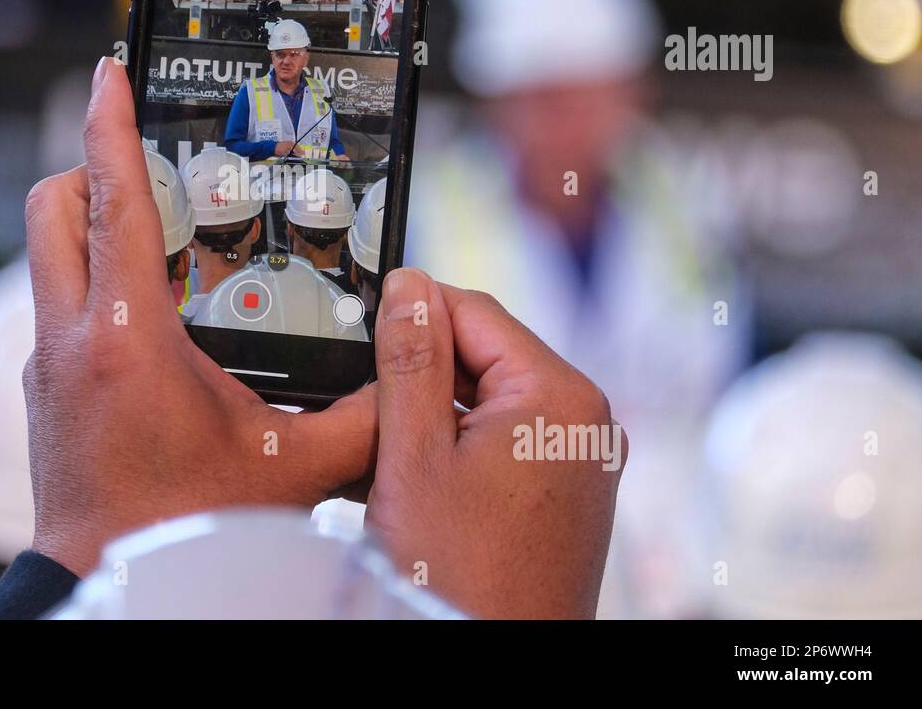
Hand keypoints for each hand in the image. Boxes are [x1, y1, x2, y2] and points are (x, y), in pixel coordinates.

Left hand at [22, 58, 377, 575]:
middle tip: (144, 159)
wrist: (107, 585)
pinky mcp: (46, 391)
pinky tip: (156, 316)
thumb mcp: (293, 467)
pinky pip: (60, 304)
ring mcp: (47, 364)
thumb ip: (362, 417)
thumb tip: (408, 376)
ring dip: (91, 224)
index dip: (108, 122)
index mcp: (126, 335)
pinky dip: (96, 282)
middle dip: (90, 166)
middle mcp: (70, 338)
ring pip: (49, 255)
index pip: (109, 198)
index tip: (109, 69)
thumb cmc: (188, 528)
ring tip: (158, 231)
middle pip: (53, 207)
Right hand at [364, 268, 625, 618]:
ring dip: (428, 418)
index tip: (361, 323)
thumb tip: (408, 285)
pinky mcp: (561, 493)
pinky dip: (452, 452)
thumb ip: (411, 359)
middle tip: (365, 411)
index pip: (474, 309)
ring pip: (484, 402)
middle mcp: (583, 421)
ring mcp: (576, 460)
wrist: (493, 659)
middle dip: (418, 377)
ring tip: (383, 459)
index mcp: (560, 395)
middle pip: (480, 356)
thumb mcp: (414, 454)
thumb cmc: (461, 577)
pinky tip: (411, 483)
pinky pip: (499, 443)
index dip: (412, 312)